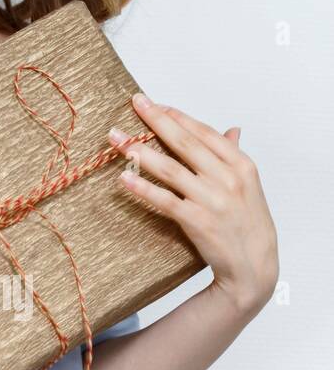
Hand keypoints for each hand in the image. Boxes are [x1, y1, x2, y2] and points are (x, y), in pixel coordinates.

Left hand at [109, 92, 278, 317]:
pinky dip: (142, 188)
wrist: (253, 265)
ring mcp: (212, 200)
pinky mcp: (197, 221)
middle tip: (134, 103)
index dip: (177, 117)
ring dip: (140, 151)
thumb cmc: (248, 221)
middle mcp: (228, 179)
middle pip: (185, 144)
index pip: (204, 133)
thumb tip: (233, 129)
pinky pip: (164, 200)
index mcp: (241, 165)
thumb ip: (234, 156)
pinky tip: (123, 178)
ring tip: (116, 138)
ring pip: (170, 169)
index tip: (154, 103)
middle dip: (156, 121)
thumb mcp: (248, 186)